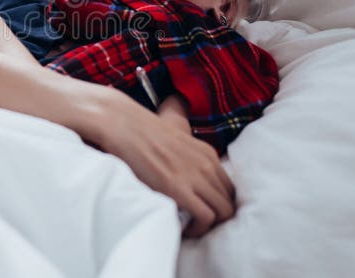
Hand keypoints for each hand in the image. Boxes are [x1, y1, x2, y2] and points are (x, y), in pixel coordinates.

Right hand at [99, 98, 235, 237]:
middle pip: (230, 201)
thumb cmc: (143, 135)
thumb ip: (188, 157)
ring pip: (224, 212)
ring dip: (210, 225)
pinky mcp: (179, 188)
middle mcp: (207, 164)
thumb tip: (186, 176)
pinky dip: (199, 228)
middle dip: (217, 217)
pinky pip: (206, 217)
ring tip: (190, 226)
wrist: (125, 126)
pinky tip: (184, 228)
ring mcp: (195, 176)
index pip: (229, 188)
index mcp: (207, 153)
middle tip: (196, 223)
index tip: (201, 210)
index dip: (218, 204)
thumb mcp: (176, 141)